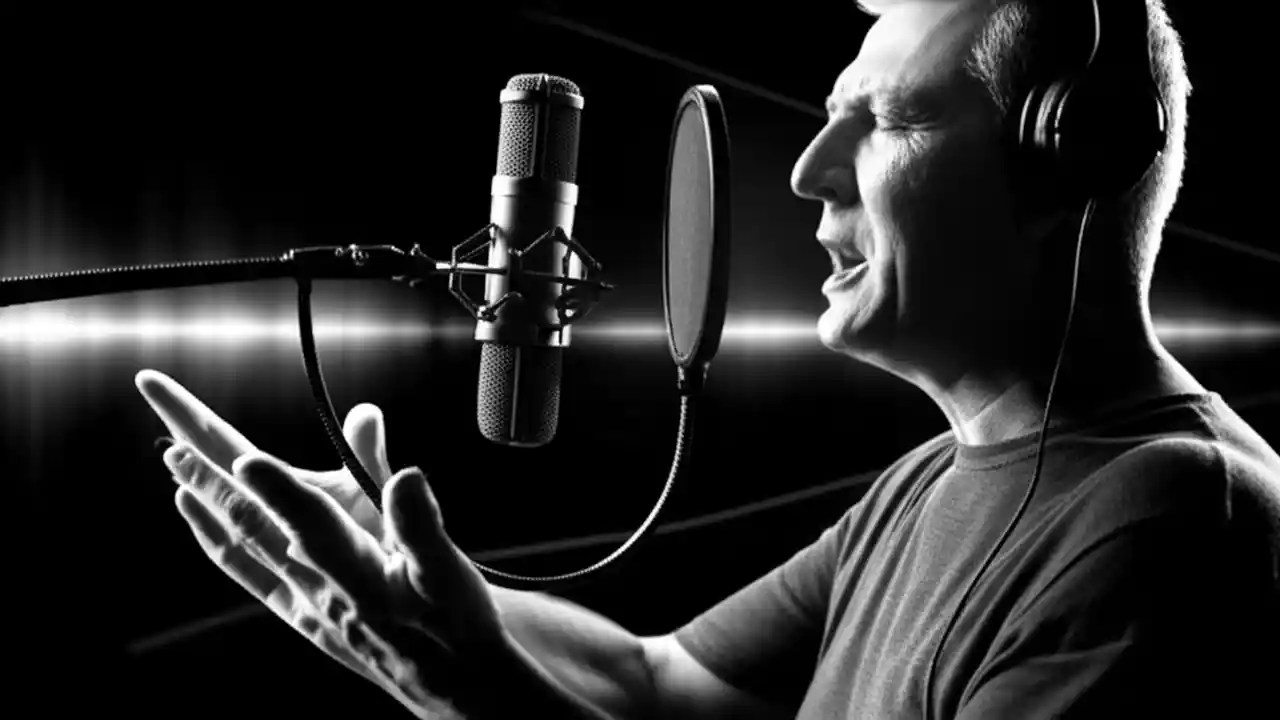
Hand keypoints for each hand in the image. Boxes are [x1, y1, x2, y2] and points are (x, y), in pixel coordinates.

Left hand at [135, 369, 508, 718]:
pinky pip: (244, 571)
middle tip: (173, 430)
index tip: (245, 458)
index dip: (281, 491)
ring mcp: (303, 603)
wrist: (451, 688)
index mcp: (359, 574)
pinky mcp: (300, 614)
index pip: (311, 522)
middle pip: (253, 522)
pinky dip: (216, 539)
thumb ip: (420, 522)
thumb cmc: (454, 625)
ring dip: (205, 500)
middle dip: (212, 472)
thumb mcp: (449, 572)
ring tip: (175, 461)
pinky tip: (201, 520)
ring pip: (239, 543)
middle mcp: (319, 589)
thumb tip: (407, 477)